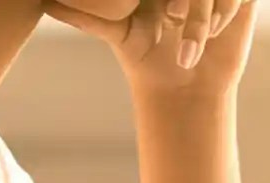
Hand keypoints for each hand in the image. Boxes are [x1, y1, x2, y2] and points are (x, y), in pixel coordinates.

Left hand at [45, 0, 258, 95]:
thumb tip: (46, 4)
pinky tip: (213, 34)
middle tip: (172, 18)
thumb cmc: (149, 57)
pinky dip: (224, 12)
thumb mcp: (117, 34)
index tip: (162, 14)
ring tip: (189, 43)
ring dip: (200, 13)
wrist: (188, 87)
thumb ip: (86, 16)